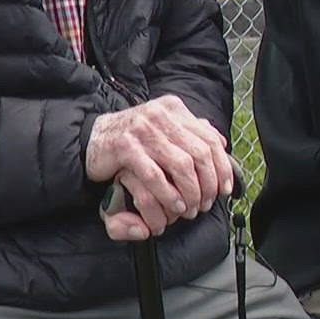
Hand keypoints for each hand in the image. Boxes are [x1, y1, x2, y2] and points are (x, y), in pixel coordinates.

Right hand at [85, 94, 230, 240]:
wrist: (94, 138)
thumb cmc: (135, 140)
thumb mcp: (165, 130)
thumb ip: (192, 133)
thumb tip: (221, 142)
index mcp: (174, 109)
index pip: (210, 139)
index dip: (222, 167)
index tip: (225, 189)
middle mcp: (160, 115)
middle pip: (199, 154)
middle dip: (208, 184)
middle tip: (206, 204)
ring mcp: (142, 129)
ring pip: (181, 165)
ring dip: (191, 192)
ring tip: (191, 209)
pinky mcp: (125, 147)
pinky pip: (154, 175)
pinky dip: (168, 194)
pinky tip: (174, 206)